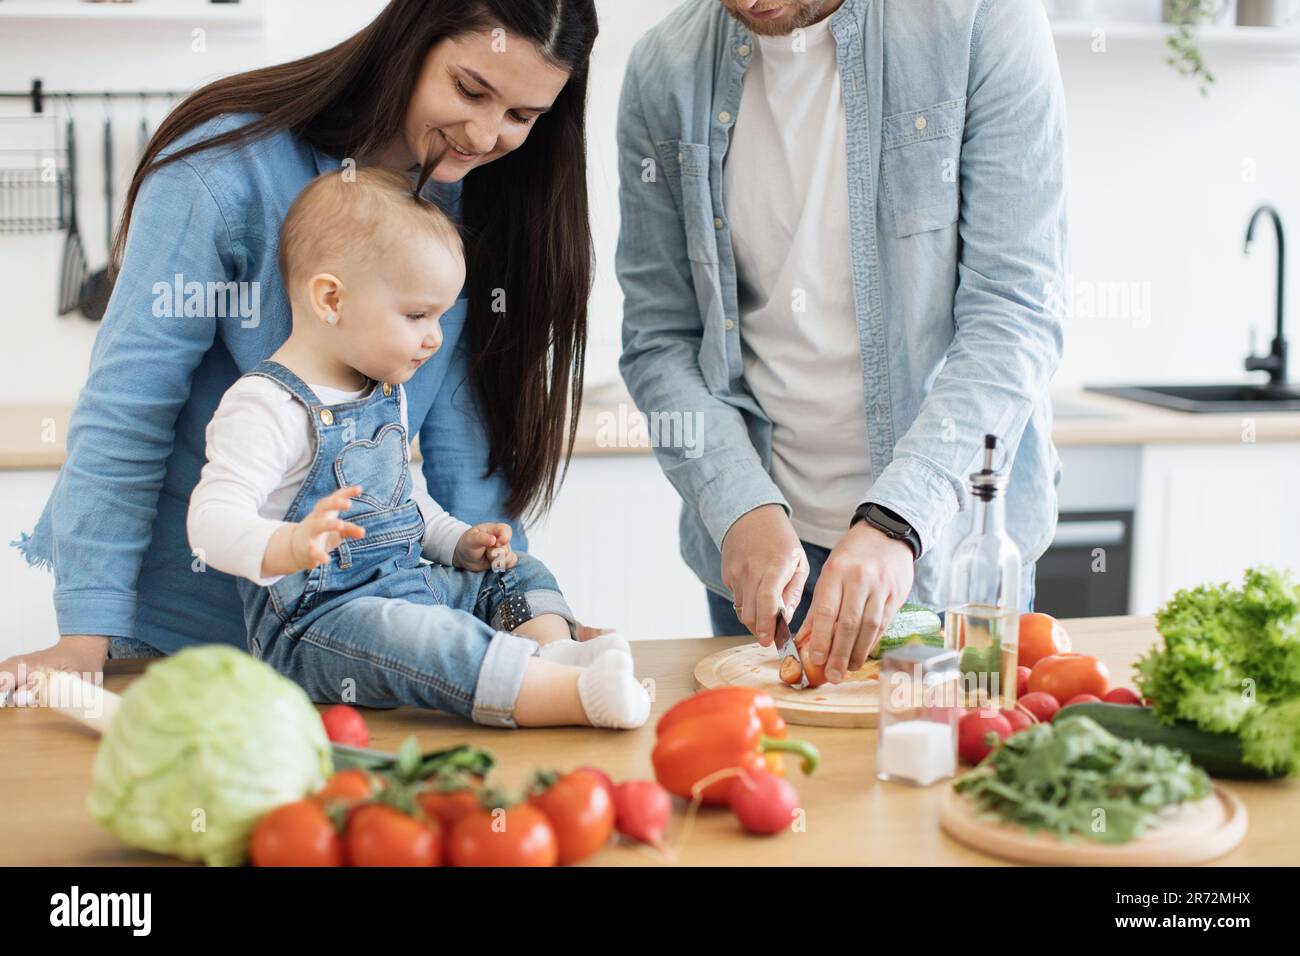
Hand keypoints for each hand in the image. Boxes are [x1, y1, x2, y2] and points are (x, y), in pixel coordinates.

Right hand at [285, 486, 365, 572]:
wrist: (294, 549)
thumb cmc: (321, 535)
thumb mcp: (337, 531)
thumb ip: (350, 530)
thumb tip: (363, 532)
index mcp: (324, 512)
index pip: (334, 498)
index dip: (346, 493)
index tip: (359, 488)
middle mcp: (316, 519)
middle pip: (323, 506)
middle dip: (335, 503)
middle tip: (348, 503)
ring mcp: (310, 533)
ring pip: (317, 526)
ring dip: (329, 524)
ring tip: (341, 525)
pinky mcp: (307, 549)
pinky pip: (312, 550)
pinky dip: (319, 555)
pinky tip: (326, 560)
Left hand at [455, 522, 515, 570]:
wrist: (464, 556)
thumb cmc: (468, 544)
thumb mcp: (471, 539)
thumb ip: (482, 538)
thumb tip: (493, 540)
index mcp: (494, 530)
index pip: (506, 530)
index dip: (504, 537)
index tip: (496, 544)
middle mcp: (500, 539)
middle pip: (507, 546)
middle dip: (497, 553)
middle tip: (487, 553)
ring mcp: (502, 549)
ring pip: (510, 556)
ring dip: (499, 560)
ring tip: (489, 558)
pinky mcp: (503, 559)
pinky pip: (511, 562)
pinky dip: (505, 565)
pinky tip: (495, 564)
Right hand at [720, 503, 807, 645]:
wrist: (750, 515)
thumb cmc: (781, 540)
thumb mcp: (798, 562)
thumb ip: (793, 593)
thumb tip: (786, 620)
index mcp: (776, 565)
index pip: (767, 600)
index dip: (767, 624)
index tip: (770, 641)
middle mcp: (752, 570)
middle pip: (750, 613)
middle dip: (760, 631)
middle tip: (770, 638)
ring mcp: (736, 573)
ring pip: (741, 610)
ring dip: (754, 620)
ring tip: (766, 618)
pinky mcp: (727, 575)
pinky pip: (737, 599)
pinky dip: (747, 606)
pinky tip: (756, 597)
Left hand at [804, 521, 914, 682]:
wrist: (887, 534)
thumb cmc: (851, 557)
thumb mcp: (829, 574)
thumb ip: (817, 608)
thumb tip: (803, 641)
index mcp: (835, 572)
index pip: (827, 611)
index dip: (821, 639)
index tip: (816, 660)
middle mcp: (858, 579)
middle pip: (848, 624)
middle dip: (839, 654)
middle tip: (832, 675)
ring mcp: (880, 587)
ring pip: (868, 627)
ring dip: (857, 653)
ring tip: (847, 669)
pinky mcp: (896, 595)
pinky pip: (883, 624)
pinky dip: (871, 642)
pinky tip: (862, 654)